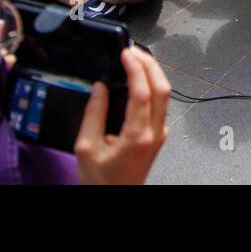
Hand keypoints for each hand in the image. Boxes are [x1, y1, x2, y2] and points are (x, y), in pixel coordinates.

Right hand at [74, 47, 170, 184]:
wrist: (114, 200)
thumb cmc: (101, 182)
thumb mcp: (86, 148)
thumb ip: (93, 115)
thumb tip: (99, 88)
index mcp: (138, 137)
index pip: (143, 93)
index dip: (136, 68)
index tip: (126, 53)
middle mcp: (155, 134)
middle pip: (163, 89)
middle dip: (150, 64)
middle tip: (132, 51)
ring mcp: (160, 134)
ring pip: (165, 95)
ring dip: (152, 73)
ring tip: (135, 60)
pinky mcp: (158, 135)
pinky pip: (160, 105)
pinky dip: (151, 86)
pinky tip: (138, 80)